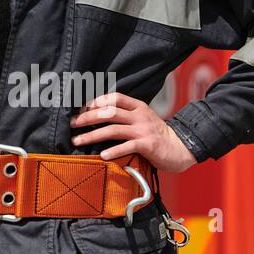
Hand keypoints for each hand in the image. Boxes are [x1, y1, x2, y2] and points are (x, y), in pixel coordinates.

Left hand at [69, 92, 197, 173]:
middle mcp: (139, 115)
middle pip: (108, 112)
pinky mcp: (148, 145)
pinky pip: (127, 146)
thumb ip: (125, 116)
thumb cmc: (157, 135)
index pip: (113, 97)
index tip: (80, 109)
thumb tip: (97, 116)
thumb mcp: (142, 119)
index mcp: (137, 106)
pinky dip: (113, 150)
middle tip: (72, 124)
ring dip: (92, 135)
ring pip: (113, 129)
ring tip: (78, 140)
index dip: (95, 101)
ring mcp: (143, 130)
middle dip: (87, 117)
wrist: (181, 148)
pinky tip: (102, 155)